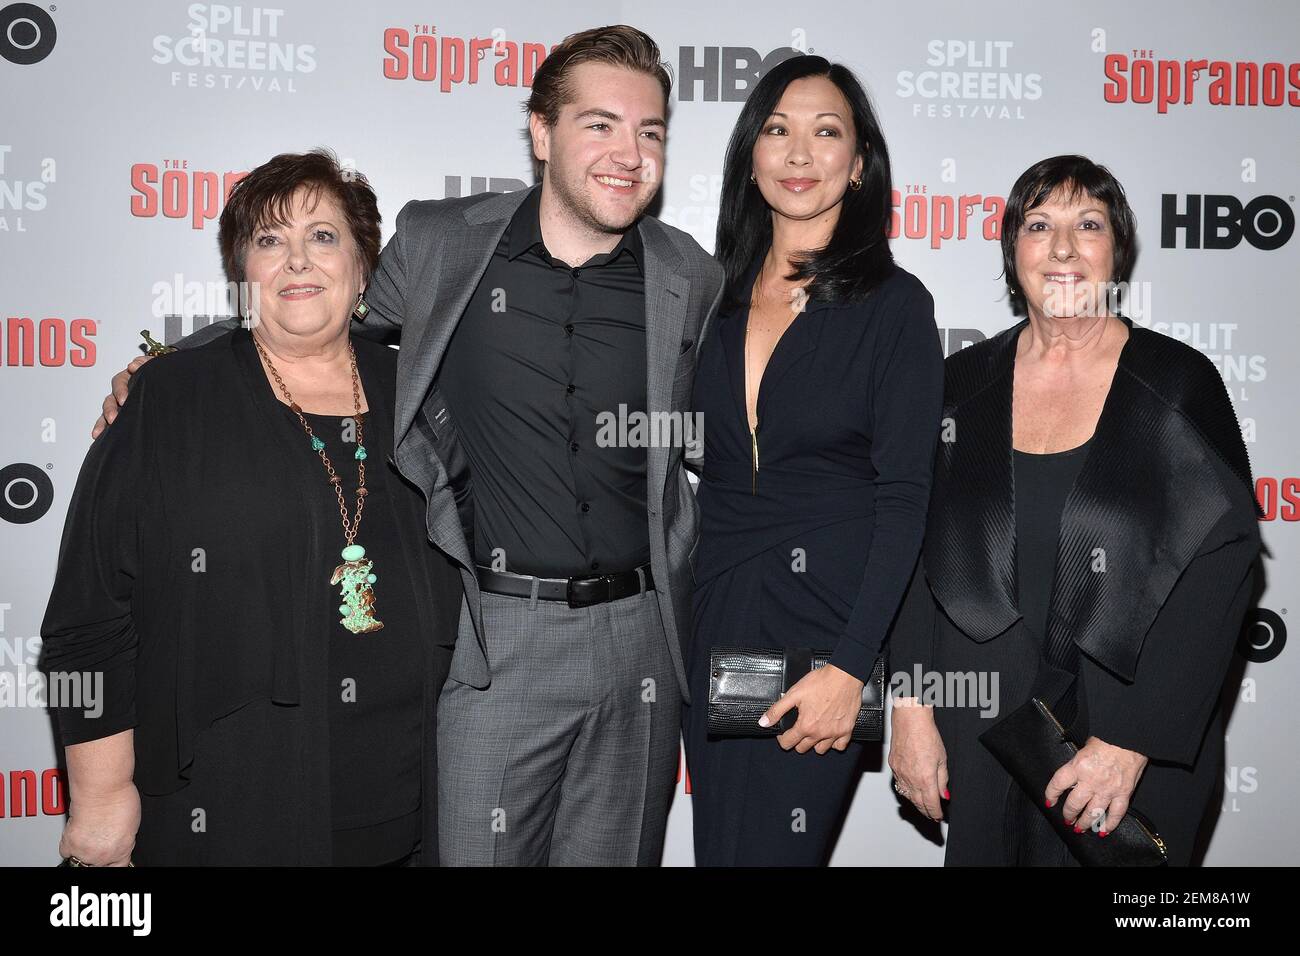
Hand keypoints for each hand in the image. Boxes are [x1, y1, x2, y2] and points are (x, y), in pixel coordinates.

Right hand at [60, 781, 139, 865]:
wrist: (101, 790)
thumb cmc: (119, 799)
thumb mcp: (131, 824)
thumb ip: (122, 839)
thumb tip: (118, 843)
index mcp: (122, 850)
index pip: (117, 867)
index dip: (113, 861)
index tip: (111, 859)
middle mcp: (103, 855)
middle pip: (98, 865)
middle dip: (99, 856)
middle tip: (100, 841)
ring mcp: (84, 851)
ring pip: (81, 860)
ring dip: (84, 851)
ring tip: (90, 835)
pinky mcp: (69, 845)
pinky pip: (66, 853)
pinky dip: (70, 846)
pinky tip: (77, 835)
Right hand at [91, 354, 154, 438]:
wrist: (171, 384)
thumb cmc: (161, 375)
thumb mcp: (156, 367)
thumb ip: (146, 364)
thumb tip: (133, 365)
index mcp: (129, 378)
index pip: (120, 382)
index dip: (120, 390)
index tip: (123, 400)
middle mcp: (122, 391)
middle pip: (110, 399)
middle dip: (109, 409)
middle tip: (113, 418)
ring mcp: (121, 404)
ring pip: (108, 412)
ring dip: (102, 422)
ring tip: (98, 433)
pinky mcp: (124, 415)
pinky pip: (111, 423)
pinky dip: (104, 430)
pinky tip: (99, 438)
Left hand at [761, 663, 862, 754]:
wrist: (844, 676)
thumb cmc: (820, 682)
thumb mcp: (793, 694)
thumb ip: (777, 710)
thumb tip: (763, 722)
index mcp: (805, 726)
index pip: (788, 743)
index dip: (782, 739)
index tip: (783, 733)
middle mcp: (820, 733)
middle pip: (803, 749)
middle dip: (797, 741)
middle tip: (797, 729)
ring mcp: (835, 733)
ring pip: (820, 750)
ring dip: (814, 744)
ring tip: (812, 732)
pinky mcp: (847, 730)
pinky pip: (839, 746)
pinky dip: (834, 743)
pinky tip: (829, 733)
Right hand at [887, 698, 948, 820]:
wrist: (910, 720)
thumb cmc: (926, 735)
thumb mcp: (942, 759)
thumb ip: (943, 780)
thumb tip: (944, 794)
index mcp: (925, 778)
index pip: (931, 804)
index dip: (936, 813)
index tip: (938, 816)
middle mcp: (911, 778)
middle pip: (918, 803)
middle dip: (926, 811)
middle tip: (932, 816)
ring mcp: (900, 773)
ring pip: (907, 796)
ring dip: (916, 804)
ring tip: (923, 807)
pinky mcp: (893, 766)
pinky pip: (899, 784)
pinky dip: (906, 792)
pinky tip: (910, 792)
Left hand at [1046, 736, 1148, 835]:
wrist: (1130, 736)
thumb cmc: (1107, 736)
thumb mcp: (1084, 744)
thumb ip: (1077, 760)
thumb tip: (1071, 771)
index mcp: (1078, 766)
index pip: (1058, 784)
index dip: (1051, 794)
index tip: (1049, 800)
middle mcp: (1091, 780)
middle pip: (1074, 804)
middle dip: (1068, 814)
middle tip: (1067, 819)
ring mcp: (1108, 789)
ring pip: (1093, 813)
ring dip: (1085, 823)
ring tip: (1080, 828)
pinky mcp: (1124, 793)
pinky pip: (1116, 814)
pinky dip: (1110, 824)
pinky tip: (1104, 830)